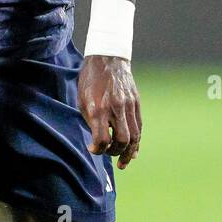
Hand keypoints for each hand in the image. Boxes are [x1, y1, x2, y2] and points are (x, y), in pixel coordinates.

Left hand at [78, 55, 140, 169]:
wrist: (108, 58)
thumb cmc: (90, 81)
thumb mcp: (82, 100)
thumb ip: (91, 122)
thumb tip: (98, 142)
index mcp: (99, 108)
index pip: (102, 139)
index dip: (97, 149)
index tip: (92, 148)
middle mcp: (116, 108)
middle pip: (122, 140)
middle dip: (114, 152)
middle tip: (107, 153)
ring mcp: (129, 105)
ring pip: (135, 136)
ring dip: (129, 152)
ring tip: (123, 163)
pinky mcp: (136, 104)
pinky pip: (139, 128)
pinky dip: (136, 142)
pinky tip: (132, 152)